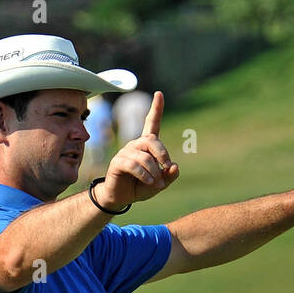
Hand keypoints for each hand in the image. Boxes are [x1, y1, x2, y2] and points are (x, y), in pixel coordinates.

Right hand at [95, 91, 179, 207]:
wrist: (121, 198)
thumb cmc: (141, 187)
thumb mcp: (160, 184)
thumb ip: (169, 176)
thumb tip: (175, 166)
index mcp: (146, 147)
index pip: (151, 123)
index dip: (156, 109)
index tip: (159, 94)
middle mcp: (135, 145)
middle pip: (151, 139)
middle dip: (162, 153)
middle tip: (167, 167)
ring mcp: (125, 152)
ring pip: (144, 156)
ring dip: (154, 171)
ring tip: (156, 183)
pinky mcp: (118, 162)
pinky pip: (133, 165)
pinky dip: (144, 174)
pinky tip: (149, 182)